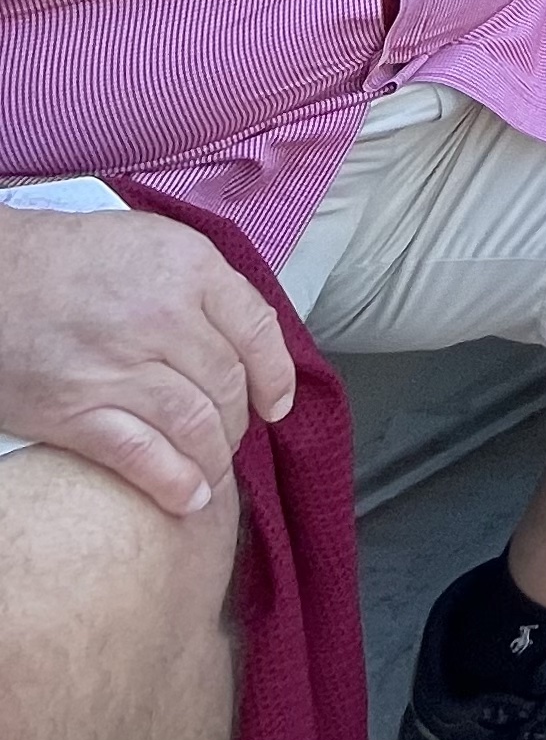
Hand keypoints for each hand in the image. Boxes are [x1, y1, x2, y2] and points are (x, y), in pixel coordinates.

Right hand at [0, 205, 294, 517]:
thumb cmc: (76, 257)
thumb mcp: (156, 241)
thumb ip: (205, 284)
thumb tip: (246, 334)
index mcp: (190, 269)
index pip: (258, 330)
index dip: (276, 375)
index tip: (278, 404)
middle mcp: (162, 318)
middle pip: (226, 384)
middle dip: (239, 421)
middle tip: (232, 437)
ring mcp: (117, 367)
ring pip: (193, 423)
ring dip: (213, 457)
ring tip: (214, 472)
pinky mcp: (73, 410)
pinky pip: (139, 454)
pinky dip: (172, 481)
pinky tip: (189, 498)